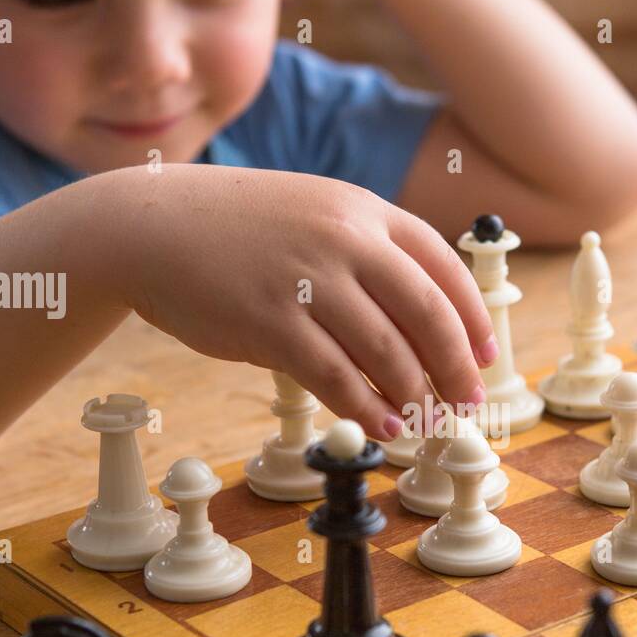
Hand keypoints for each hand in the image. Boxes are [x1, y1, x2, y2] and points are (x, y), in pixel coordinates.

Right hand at [116, 165, 495, 439]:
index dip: (473, 320)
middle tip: (467, 402)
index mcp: (364, 211)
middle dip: (457, 367)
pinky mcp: (270, 322)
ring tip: (423, 422)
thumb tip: (420, 328)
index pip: (444, 268)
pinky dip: (366, 407)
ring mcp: (307, 279)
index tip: (485, 356)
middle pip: (428, 313)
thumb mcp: (315, 215)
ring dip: (414, 394)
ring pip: (387, 350)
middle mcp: (344, 239)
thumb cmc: (238, 230)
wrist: (151, 225)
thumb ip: (367, 255)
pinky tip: (381, 425)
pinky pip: (335, 376)